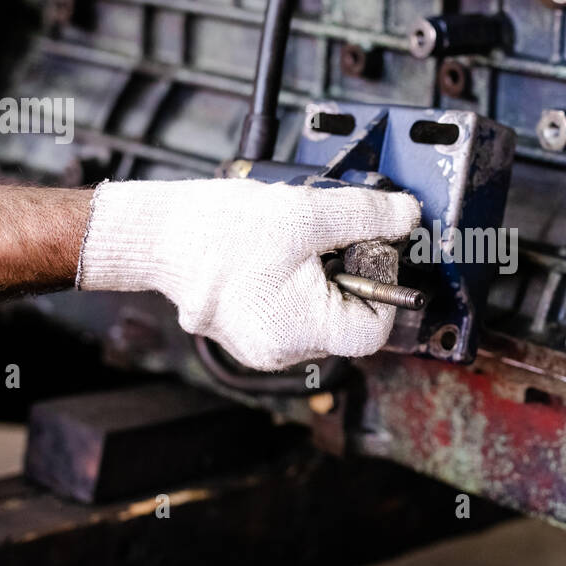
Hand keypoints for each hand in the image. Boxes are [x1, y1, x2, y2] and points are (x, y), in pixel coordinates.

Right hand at [76, 178, 421, 370]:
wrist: (157, 233)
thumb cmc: (219, 229)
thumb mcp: (308, 212)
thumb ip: (368, 216)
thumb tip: (408, 218)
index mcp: (301, 333)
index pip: (375, 328)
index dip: (381, 284)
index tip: (366, 249)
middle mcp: (282, 352)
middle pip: (348, 322)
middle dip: (348, 276)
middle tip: (326, 240)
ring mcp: (261, 346)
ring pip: (320, 315)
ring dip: (321, 277)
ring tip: (295, 246)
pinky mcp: (247, 332)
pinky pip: (291, 312)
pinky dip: (295, 284)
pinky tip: (276, 257)